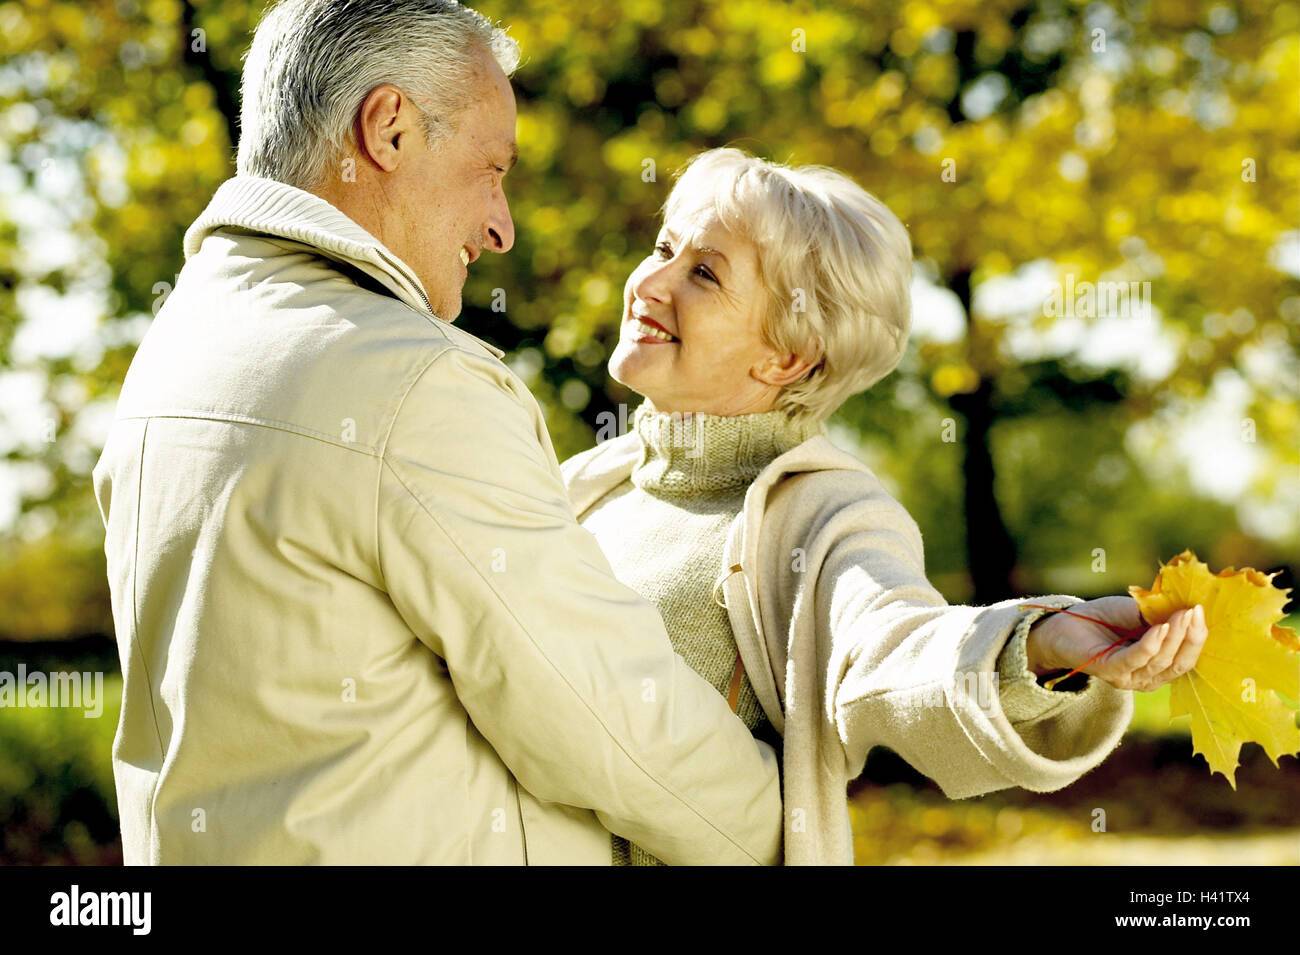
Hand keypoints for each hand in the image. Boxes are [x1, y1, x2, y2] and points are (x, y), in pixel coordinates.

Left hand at [1025, 596, 1207, 691]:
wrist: (1065, 624)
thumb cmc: (1105, 619)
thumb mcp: (1138, 613)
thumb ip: (1161, 614)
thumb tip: (1190, 606)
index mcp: (1158, 666)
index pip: (1186, 658)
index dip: (1197, 637)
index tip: (1202, 611)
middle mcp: (1146, 678)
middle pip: (1177, 663)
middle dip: (1190, 638)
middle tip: (1195, 612)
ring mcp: (1128, 677)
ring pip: (1159, 661)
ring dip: (1174, 637)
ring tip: (1181, 615)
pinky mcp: (1109, 670)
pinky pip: (1134, 660)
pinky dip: (1150, 644)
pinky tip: (1160, 628)